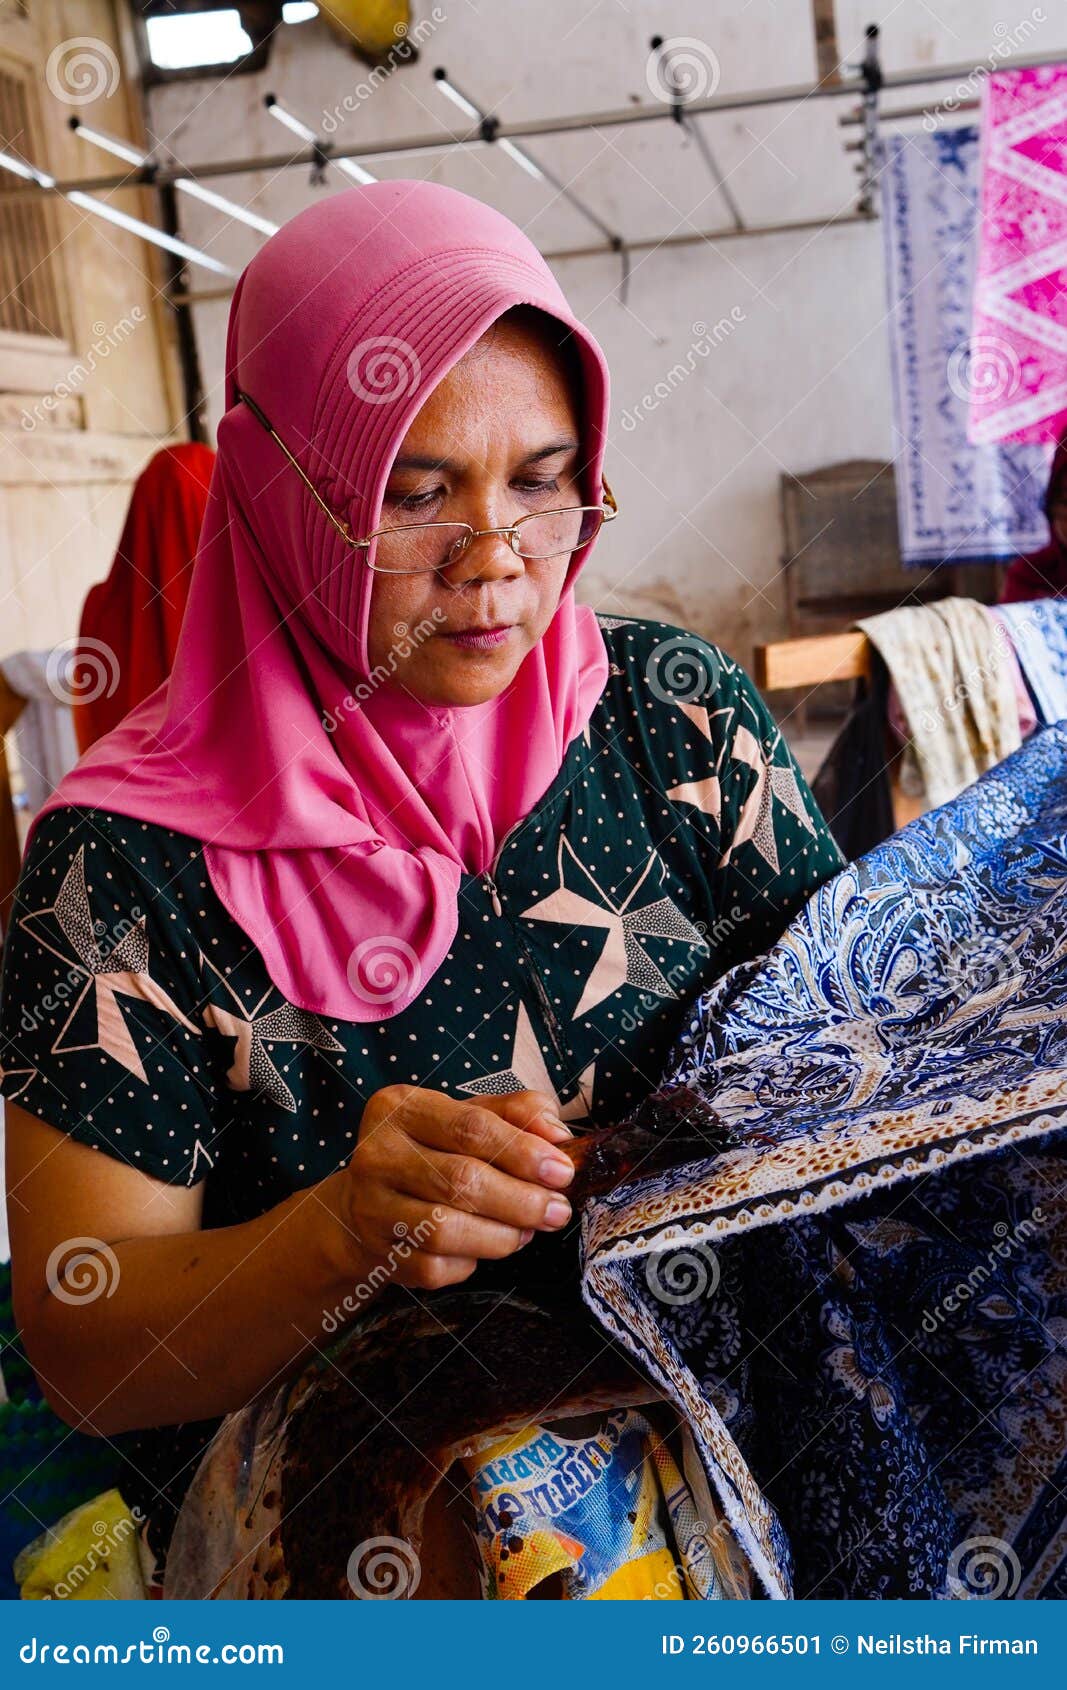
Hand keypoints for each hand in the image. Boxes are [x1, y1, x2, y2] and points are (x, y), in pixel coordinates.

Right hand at [332, 1085, 576, 1290]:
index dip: (524, 1152)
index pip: (471, 1128)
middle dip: (522, 1200)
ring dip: (502, 1235)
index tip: (562, 1171)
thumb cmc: (432, 1151)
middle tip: (557, 1210)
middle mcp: (378, 1155)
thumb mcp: (468, 1116)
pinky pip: (435, 1267)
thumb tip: (558, 1135)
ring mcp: (372, 1208)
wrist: (371, 1201)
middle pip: (461, 1181)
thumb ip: (517, 1113)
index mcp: (401, 1108)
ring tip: (527, 1230)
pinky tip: (484, 1247)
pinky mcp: (378, 1253)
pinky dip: (472, 1261)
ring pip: (448, 1230)